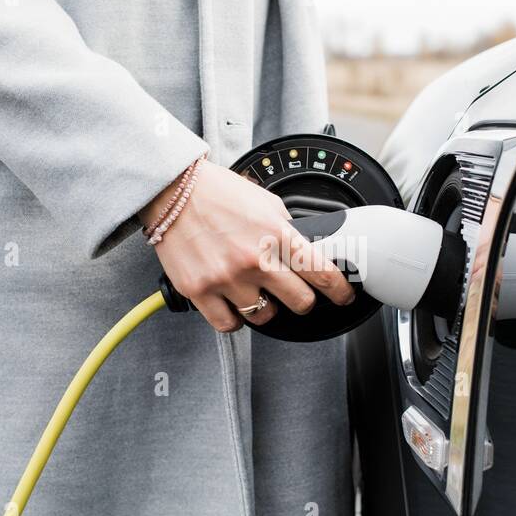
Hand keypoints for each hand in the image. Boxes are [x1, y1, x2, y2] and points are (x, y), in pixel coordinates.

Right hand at [141, 160, 354, 332]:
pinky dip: (235, 318)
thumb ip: (285, 228)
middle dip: (302, 299)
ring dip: (265, 307)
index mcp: (275, 233)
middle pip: (300, 302)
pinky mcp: (200, 291)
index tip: (343, 296)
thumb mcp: (264, 201)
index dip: (339, 290)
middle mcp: (254, 259)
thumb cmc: (215, 192)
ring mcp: (227, 278)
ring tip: (254, 290)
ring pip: (264, 315)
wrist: (173, 191)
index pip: (321, 272)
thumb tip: (305, 248)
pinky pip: (229, 324)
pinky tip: (233, 303)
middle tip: (294, 292)